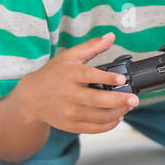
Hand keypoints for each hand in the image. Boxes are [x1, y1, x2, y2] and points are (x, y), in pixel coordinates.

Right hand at [11, 32, 137, 133]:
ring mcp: (68, 112)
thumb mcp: (70, 56)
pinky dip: (107, 125)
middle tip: (133, 99)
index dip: (107, 78)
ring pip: (96, 116)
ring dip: (116, 113)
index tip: (122, 79)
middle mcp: (69, 94)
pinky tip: (117, 118)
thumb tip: (111, 36)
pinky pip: (92, 128)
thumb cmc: (54, 74)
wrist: (31, 98)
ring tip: (128, 107)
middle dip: (118, 101)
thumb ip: (92, 46)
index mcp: (70, 75)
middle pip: (96, 100)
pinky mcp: (69, 125)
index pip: (90, 76)